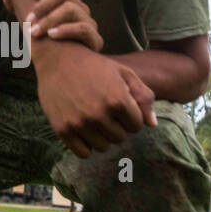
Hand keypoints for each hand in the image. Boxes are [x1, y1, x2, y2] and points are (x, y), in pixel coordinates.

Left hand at [4, 0, 102, 51]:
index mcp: (68, 0)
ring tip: (35, 32)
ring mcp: (89, 23)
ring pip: (71, 8)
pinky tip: (51, 36)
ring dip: (49, 19)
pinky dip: (65, 30)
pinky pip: (83, 28)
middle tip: (28, 20)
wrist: (63, 71)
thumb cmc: (44, 44)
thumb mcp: (30, 23)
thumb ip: (18, 7)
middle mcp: (81, 8)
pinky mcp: (95, 40)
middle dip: (42, 5)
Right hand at [35, 42, 155, 156]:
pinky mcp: (63, 129)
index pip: (136, 126)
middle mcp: (99, 114)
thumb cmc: (95, 66)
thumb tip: (152, 125)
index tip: (119, 105)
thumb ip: (143, 97)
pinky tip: (83, 129)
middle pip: (120, 138)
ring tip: (94, 119)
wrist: (58, 58)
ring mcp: (79, 123)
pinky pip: (83, 153)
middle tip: (104, 110)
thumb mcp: (124, 73)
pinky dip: (86, 145)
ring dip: (102, 136)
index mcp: (118, 100)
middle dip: (116, 126)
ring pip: (103, 147)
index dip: (130, 116)